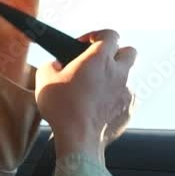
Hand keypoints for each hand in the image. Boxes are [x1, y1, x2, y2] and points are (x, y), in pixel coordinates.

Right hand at [35, 29, 136, 157]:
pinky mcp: (130, 110)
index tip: (84, 45)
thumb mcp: (44, 79)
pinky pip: (127, 97)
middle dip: (115, 53)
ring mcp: (128, 92)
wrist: (79, 141)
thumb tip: (57, 65)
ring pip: (128, 76)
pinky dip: (115, 98)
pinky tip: (99, 107)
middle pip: (129, 51)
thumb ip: (52, 65)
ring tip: (96, 89)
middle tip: (98, 63)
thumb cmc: (62, 109)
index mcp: (100, 59)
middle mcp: (119, 72)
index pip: (110, 34)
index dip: (97, 36)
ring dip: (114, 78)